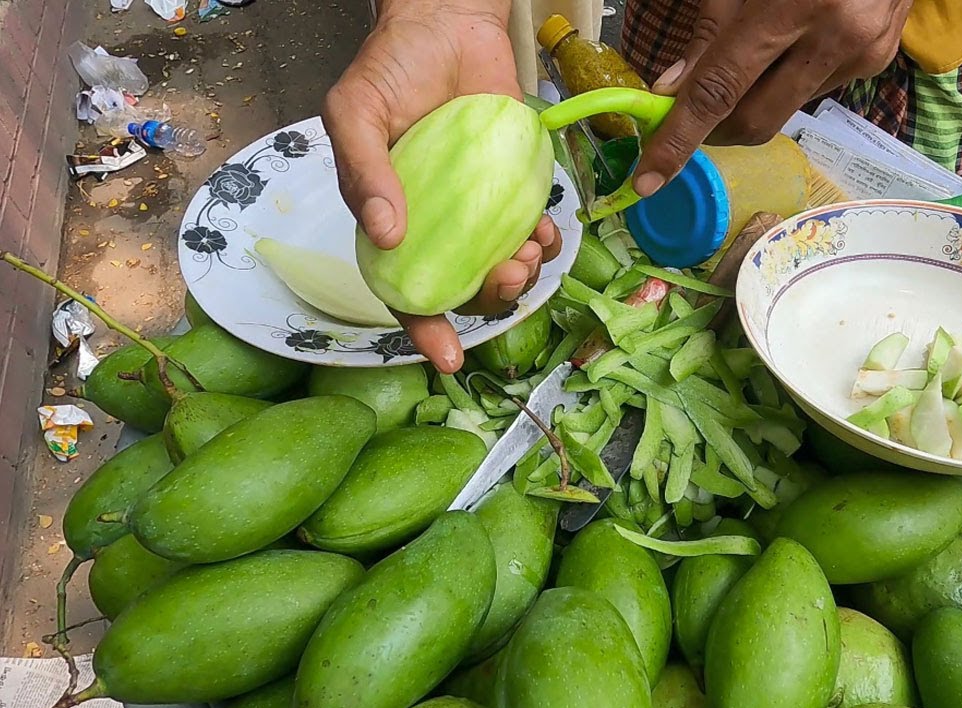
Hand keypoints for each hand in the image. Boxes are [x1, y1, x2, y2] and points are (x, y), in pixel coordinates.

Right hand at [323, 2, 561, 372]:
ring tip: (528, 253)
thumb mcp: (356, 111)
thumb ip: (364, 170)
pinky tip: (547, 233)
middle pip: (463, 287)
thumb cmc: (393, 66)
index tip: (450, 361)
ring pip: (503, 265)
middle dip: (489, 299)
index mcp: (391, 219)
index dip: (424, 329)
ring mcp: (479, 208)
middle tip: (506, 277)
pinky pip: (533, 227)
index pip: (403, 289)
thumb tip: (383, 234)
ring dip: (522, 275)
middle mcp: (438, 223)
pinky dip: (546, 241)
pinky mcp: (516, 185)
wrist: (448, 21)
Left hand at [631, 0, 912, 197]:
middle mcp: (834, 37)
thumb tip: (672, 91)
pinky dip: (788, 80)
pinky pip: (814, 91)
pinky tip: (796, 41)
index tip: (649, 178)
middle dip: (713, 130)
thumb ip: (709, 29)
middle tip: (688, 117)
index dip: (680, 138)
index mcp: (795, 5)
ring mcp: (862, 54)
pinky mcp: (877, 61)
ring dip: (753, 99)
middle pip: (754, 120)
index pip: (720, 90)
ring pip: (784, 110)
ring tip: (755, 54)